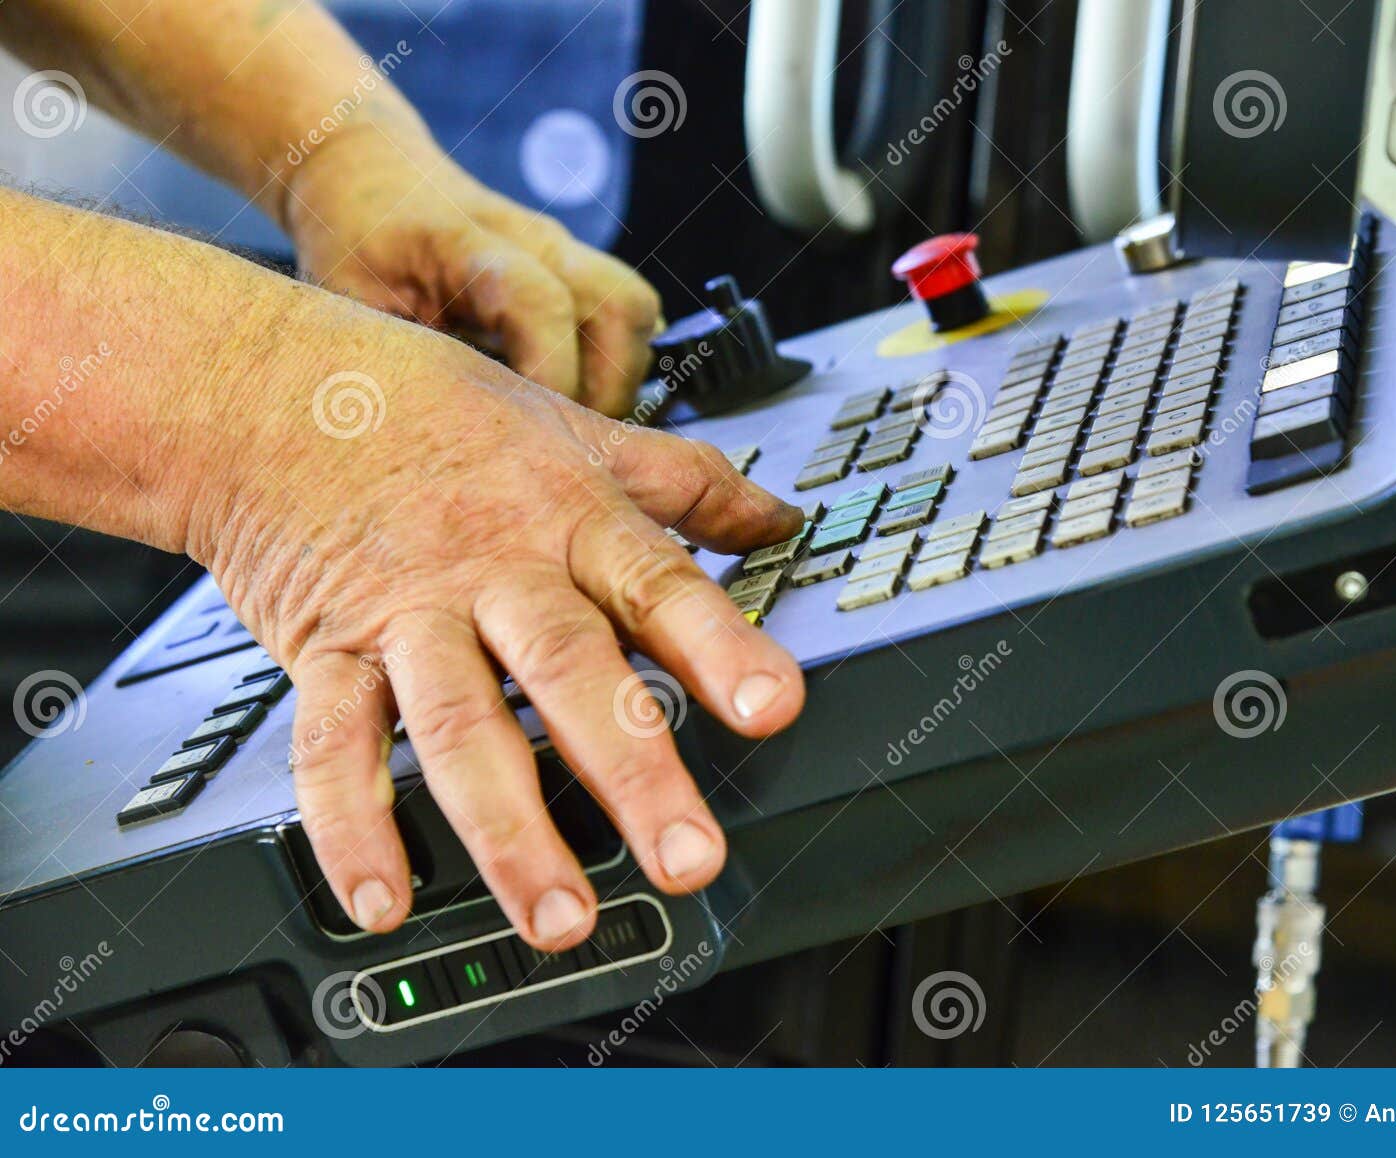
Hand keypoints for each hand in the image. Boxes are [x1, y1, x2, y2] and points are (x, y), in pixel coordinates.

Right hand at [196, 299, 803, 948]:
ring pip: (460, 727)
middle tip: (686, 859)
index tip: (774, 710)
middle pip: (569, 672)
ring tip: (557, 916)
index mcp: (568, 520)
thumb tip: (777, 516)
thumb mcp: (576, 429)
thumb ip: (684, 481)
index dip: (722, 647)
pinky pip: (333, 746)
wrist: (270, 390)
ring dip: (508, 830)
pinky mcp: (327, 653)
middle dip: (631, 771)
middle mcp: (494, 573)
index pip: (659, 588)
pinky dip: (353, 825)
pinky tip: (385, 898)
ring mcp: (408, 618)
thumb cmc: (434, 413)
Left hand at [283, 125, 659, 417]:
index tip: (538, 436)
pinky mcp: (579, 270)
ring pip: (638, 313)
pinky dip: (617, 365)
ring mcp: (566, 251)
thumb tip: (431, 443)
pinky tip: (573, 396)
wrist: (373, 176)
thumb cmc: (355, 243)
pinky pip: (629, 318)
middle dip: (608, 390)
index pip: (544, 304)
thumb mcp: (348, 305)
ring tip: (574, 423)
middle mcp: (536, 241)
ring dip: (621, 378)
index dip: (553, 378)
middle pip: (622, 308)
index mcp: (469, 245)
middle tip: (565, 441)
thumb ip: (395, 364)